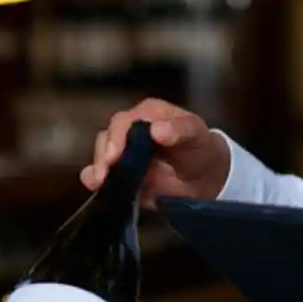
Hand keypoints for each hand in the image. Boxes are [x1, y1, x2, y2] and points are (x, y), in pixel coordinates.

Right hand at [79, 98, 230, 205]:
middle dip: (103, 157)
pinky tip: (96, 187)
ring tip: (100, 183)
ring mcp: (124, 153)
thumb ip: (180, 129)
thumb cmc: (200, 146)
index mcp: (147, 114)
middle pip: (107, 139)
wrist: (206, 176)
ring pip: (102, 157)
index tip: (114, 157)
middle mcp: (130, 131)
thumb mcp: (196, 134)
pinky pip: (104, 175)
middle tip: (103, 176)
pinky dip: (96, 180)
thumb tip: (156, 130)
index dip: (117, 137)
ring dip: (98, 170)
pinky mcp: (122, 174)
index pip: (124, 121)